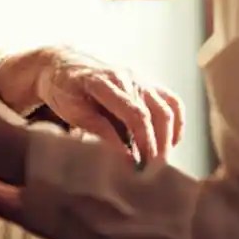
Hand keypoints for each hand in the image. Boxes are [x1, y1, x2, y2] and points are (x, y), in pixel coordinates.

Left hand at [0, 47, 184, 163]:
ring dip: (168, 138)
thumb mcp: (72, 112)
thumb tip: (126, 156)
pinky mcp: (147, 84)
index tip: (141, 166)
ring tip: (158, 163)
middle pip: (156, 113)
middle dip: (157, 146)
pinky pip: (172, 102)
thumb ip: (99, 131)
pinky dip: (176, 124)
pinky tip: (169, 143)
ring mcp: (140, 78)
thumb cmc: (64, 91)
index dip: (144, 142)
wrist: (62, 65)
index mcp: (104, 82)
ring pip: (168, 108)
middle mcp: (127, 76)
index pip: (135, 114)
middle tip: (150, 173)